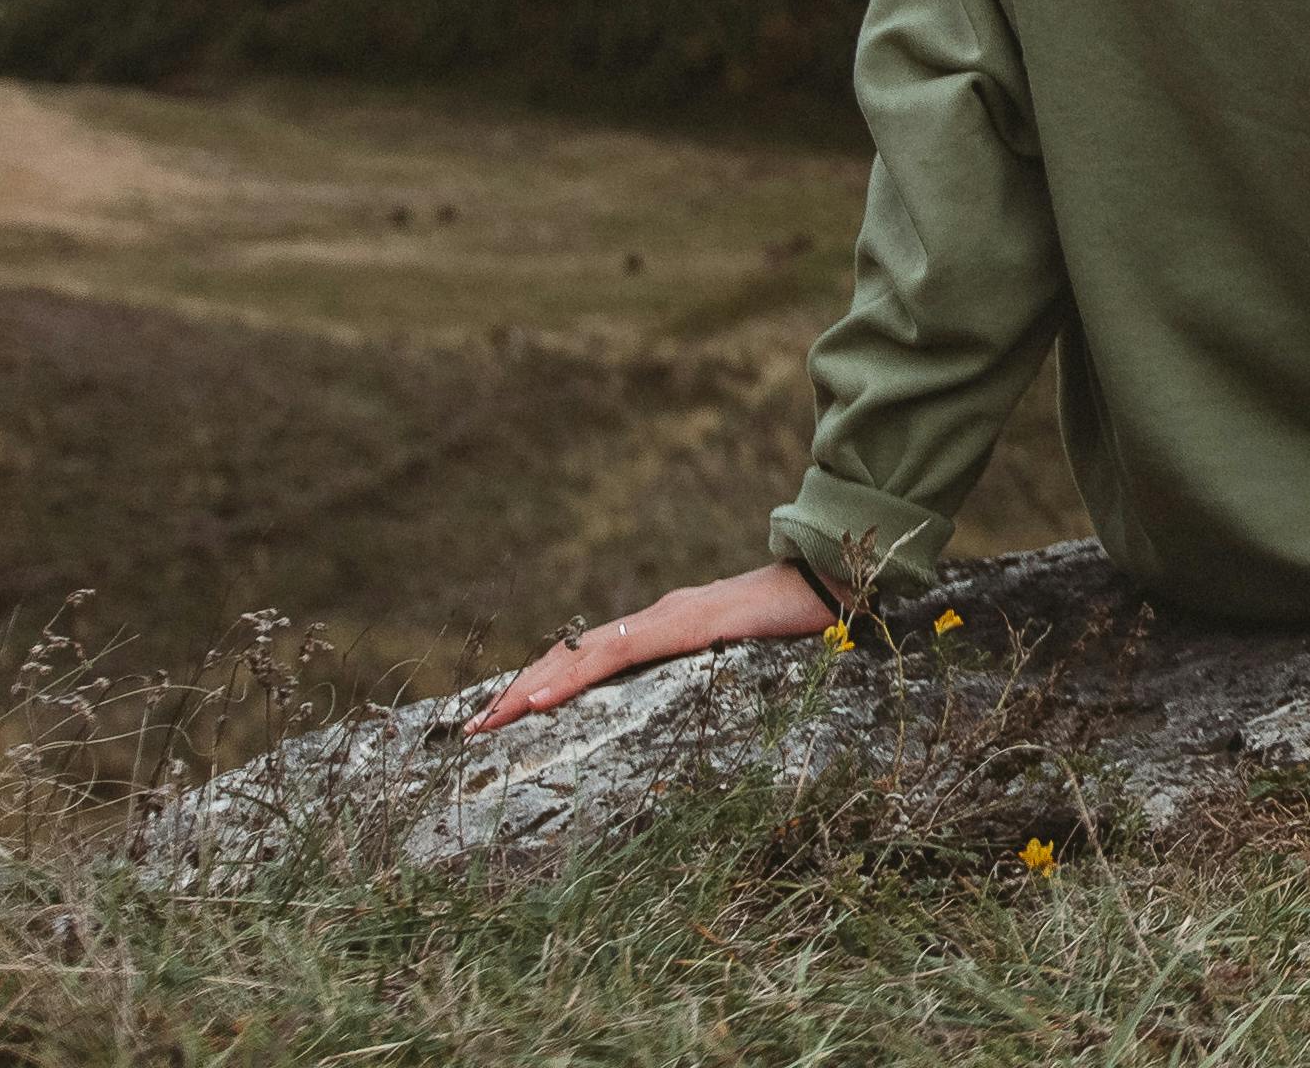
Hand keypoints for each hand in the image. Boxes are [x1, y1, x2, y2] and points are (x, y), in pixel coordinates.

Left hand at [463, 561, 840, 734]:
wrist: (836, 580)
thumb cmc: (801, 621)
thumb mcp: (747, 656)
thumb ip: (716, 669)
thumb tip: (699, 704)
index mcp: (668, 627)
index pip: (592, 658)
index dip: (545, 683)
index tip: (505, 717)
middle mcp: (656, 617)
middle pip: (572, 655)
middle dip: (517, 691)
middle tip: (472, 730)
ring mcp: (666, 618)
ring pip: (579, 656)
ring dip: (527, 690)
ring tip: (487, 722)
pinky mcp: (680, 626)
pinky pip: (612, 657)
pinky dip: (566, 680)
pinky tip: (534, 702)